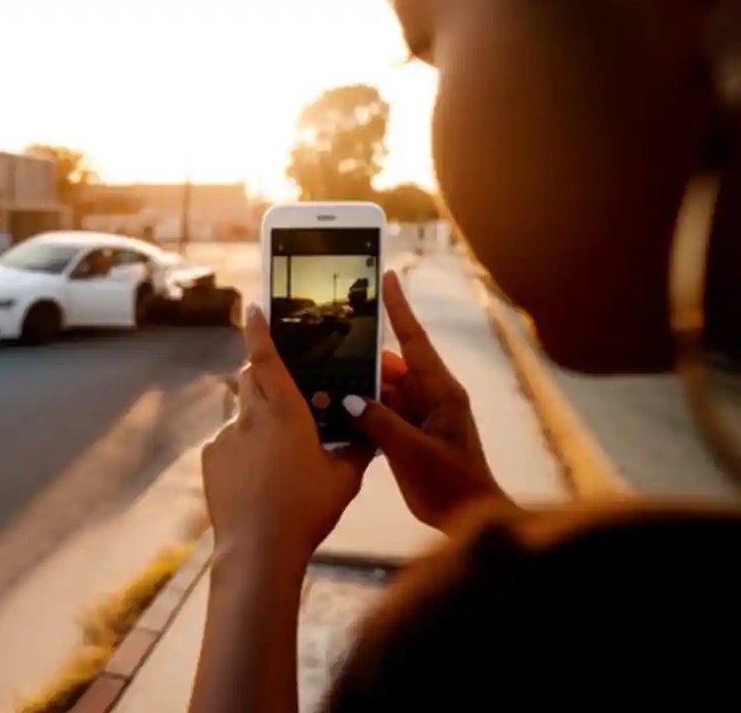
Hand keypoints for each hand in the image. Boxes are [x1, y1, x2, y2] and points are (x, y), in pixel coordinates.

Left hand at [202, 303, 371, 574]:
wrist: (258, 548)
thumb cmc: (307, 510)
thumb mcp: (345, 477)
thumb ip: (357, 446)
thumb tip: (370, 429)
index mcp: (285, 411)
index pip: (266, 356)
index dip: (258, 329)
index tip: (252, 308)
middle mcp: (250, 416)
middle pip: (250, 378)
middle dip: (262, 374)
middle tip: (283, 388)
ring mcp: (225, 436)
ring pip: (241, 414)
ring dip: (257, 421)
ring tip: (277, 454)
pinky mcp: (211, 458)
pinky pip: (227, 442)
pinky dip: (242, 449)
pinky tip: (258, 478)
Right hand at [344, 270, 514, 532]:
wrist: (469, 517)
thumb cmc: (452, 483)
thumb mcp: (414, 452)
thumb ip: (380, 423)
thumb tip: (350, 398)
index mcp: (442, 391)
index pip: (416, 342)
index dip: (400, 309)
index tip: (388, 278)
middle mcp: (431, 396)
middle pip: (392, 365)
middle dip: (364, 355)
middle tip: (331, 338)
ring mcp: (419, 415)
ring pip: (383, 389)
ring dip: (359, 386)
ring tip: (326, 376)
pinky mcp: (409, 433)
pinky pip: (381, 412)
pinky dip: (362, 409)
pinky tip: (336, 408)